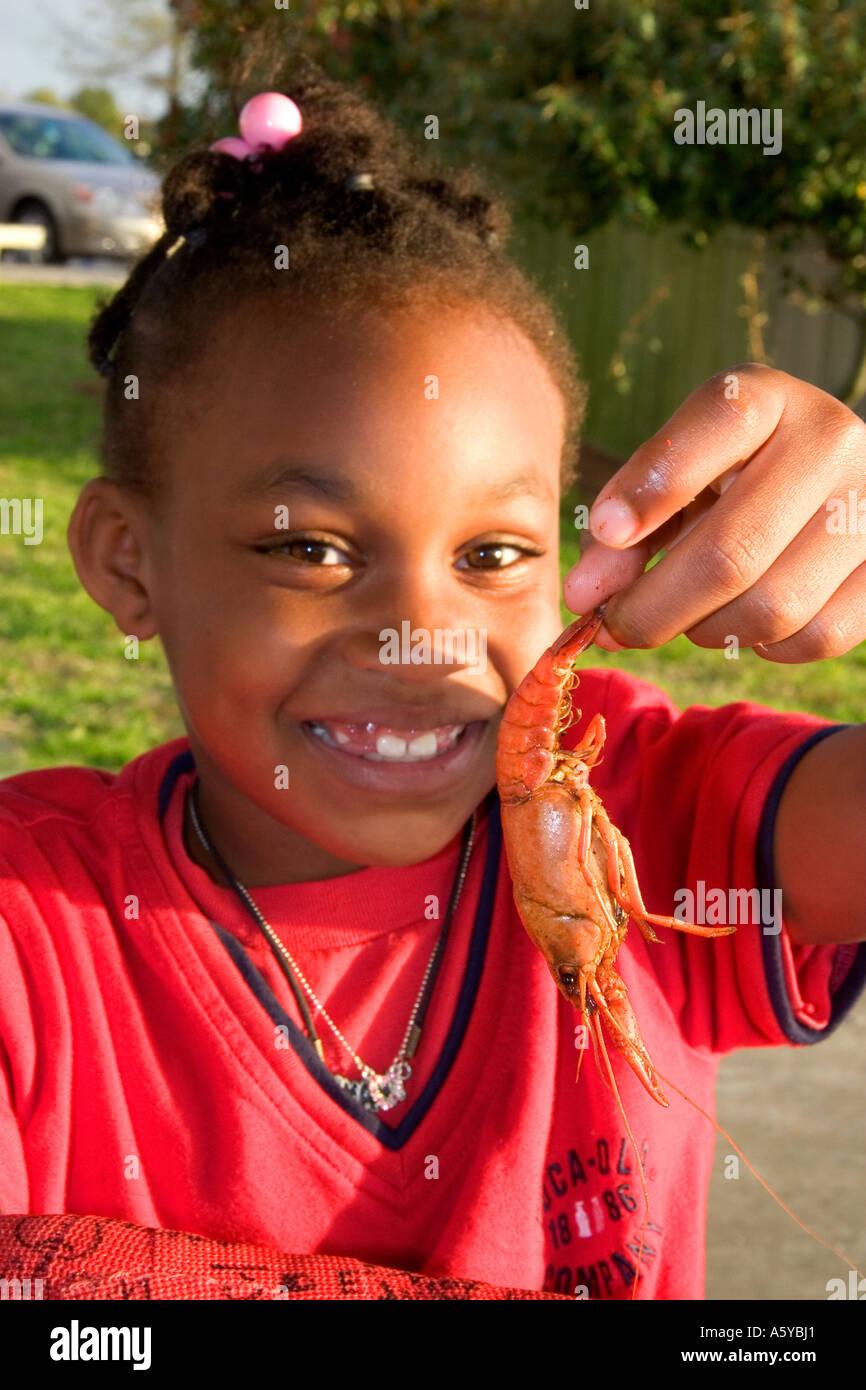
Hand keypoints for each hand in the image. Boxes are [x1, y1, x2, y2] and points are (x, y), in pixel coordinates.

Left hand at [564, 364, 865, 659]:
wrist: (829, 482)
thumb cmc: (727, 482)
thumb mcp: (670, 483)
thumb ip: (621, 531)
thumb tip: (585, 597)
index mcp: (765, 399)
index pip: (713, 425)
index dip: (652, 484)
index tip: (605, 530)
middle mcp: (830, 442)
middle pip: (731, 553)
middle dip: (653, 606)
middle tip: (613, 627)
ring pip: (772, 608)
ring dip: (707, 631)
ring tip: (686, 617)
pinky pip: (815, 637)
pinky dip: (764, 647)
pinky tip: (744, 623)